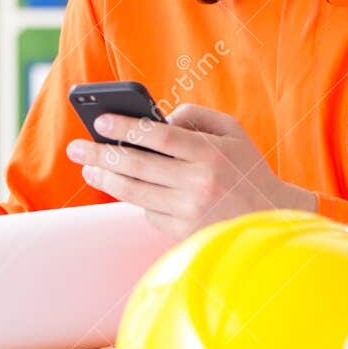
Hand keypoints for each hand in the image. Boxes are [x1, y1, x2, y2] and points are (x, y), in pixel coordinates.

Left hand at [66, 104, 316, 240]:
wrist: (271, 217)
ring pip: (134, 192)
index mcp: (208, 152)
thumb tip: (159, 118)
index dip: (124, 127)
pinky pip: (147, 211)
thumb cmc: (246, 168)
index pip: (156, 135)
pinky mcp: (183, 232)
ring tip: (87, 168)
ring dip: (105, 179)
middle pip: (136, 165)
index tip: (99, 121)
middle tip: (76, 147)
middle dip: (100, 154)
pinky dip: (135, 198)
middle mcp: (197, 182)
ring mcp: (189, 210)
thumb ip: (195, 116)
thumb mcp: (232, 132)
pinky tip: (125, 188)